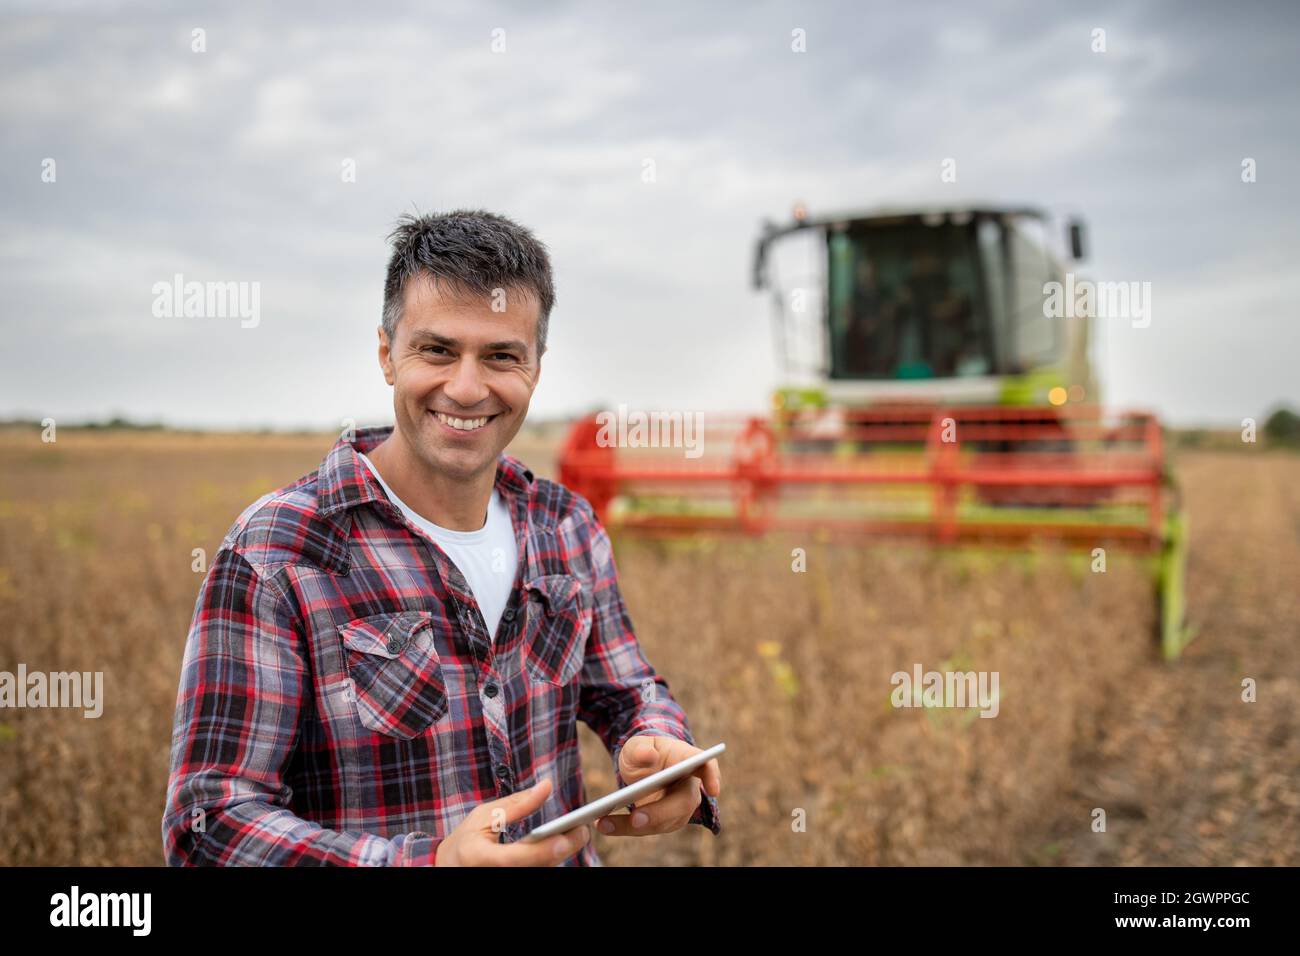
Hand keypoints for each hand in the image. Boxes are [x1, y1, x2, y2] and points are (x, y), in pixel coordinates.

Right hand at [434, 778, 589, 865]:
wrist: (450, 868)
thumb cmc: (466, 841)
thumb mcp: (483, 816)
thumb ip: (516, 804)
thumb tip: (546, 786)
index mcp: (480, 857)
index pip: (516, 858)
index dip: (542, 850)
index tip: (566, 837)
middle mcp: (495, 875)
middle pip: (537, 867)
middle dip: (562, 849)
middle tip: (582, 830)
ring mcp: (506, 880)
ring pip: (542, 870)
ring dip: (560, 854)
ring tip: (576, 833)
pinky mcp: (516, 881)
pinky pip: (539, 871)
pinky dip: (550, 858)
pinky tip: (562, 845)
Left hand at [595, 735, 721, 836]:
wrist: (641, 767)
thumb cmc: (644, 752)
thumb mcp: (637, 744)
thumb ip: (640, 747)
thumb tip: (648, 756)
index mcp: (687, 760)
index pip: (707, 766)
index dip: (713, 777)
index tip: (713, 789)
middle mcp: (689, 786)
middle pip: (683, 803)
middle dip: (660, 813)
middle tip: (635, 818)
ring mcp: (679, 807)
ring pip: (663, 822)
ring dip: (633, 826)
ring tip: (603, 823)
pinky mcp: (664, 822)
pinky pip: (647, 829)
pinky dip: (624, 828)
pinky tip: (604, 825)